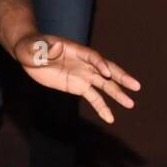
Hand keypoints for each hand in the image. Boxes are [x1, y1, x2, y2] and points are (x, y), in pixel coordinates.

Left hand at [14, 34, 139, 124]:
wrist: (30, 55)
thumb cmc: (31, 48)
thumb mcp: (33, 48)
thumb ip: (43, 49)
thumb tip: (56, 48)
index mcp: (75, 50)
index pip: (92, 57)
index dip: (100, 64)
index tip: (107, 73)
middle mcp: (84, 62)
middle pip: (106, 69)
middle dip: (121, 77)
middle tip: (136, 86)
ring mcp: (83, 74)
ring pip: (104, 84)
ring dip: (117, 94)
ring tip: (130, 104)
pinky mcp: (78, 86)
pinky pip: (93, 97)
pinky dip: (102, 107)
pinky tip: (110, 118)